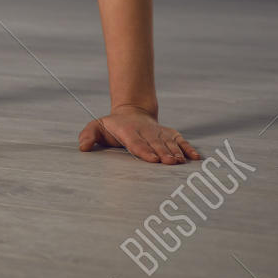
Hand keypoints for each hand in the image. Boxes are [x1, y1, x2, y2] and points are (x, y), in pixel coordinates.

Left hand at [78, 106, 200, 164]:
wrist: (131, 113)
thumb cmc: (112, 127)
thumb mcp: (97, 127)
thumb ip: (89, 136)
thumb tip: (82, 147)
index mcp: (129, 133)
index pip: (137, 143)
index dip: (144, 151)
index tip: (152, 159)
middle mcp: (147, 133)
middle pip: (155, 145)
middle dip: (163, 154)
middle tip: (169, 163)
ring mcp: (160, 134)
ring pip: (169, 144)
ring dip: (176, 153)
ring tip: (181, 162)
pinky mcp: (170, 135)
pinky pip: (181, 141)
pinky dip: (188, 148)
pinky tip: (196, 158)